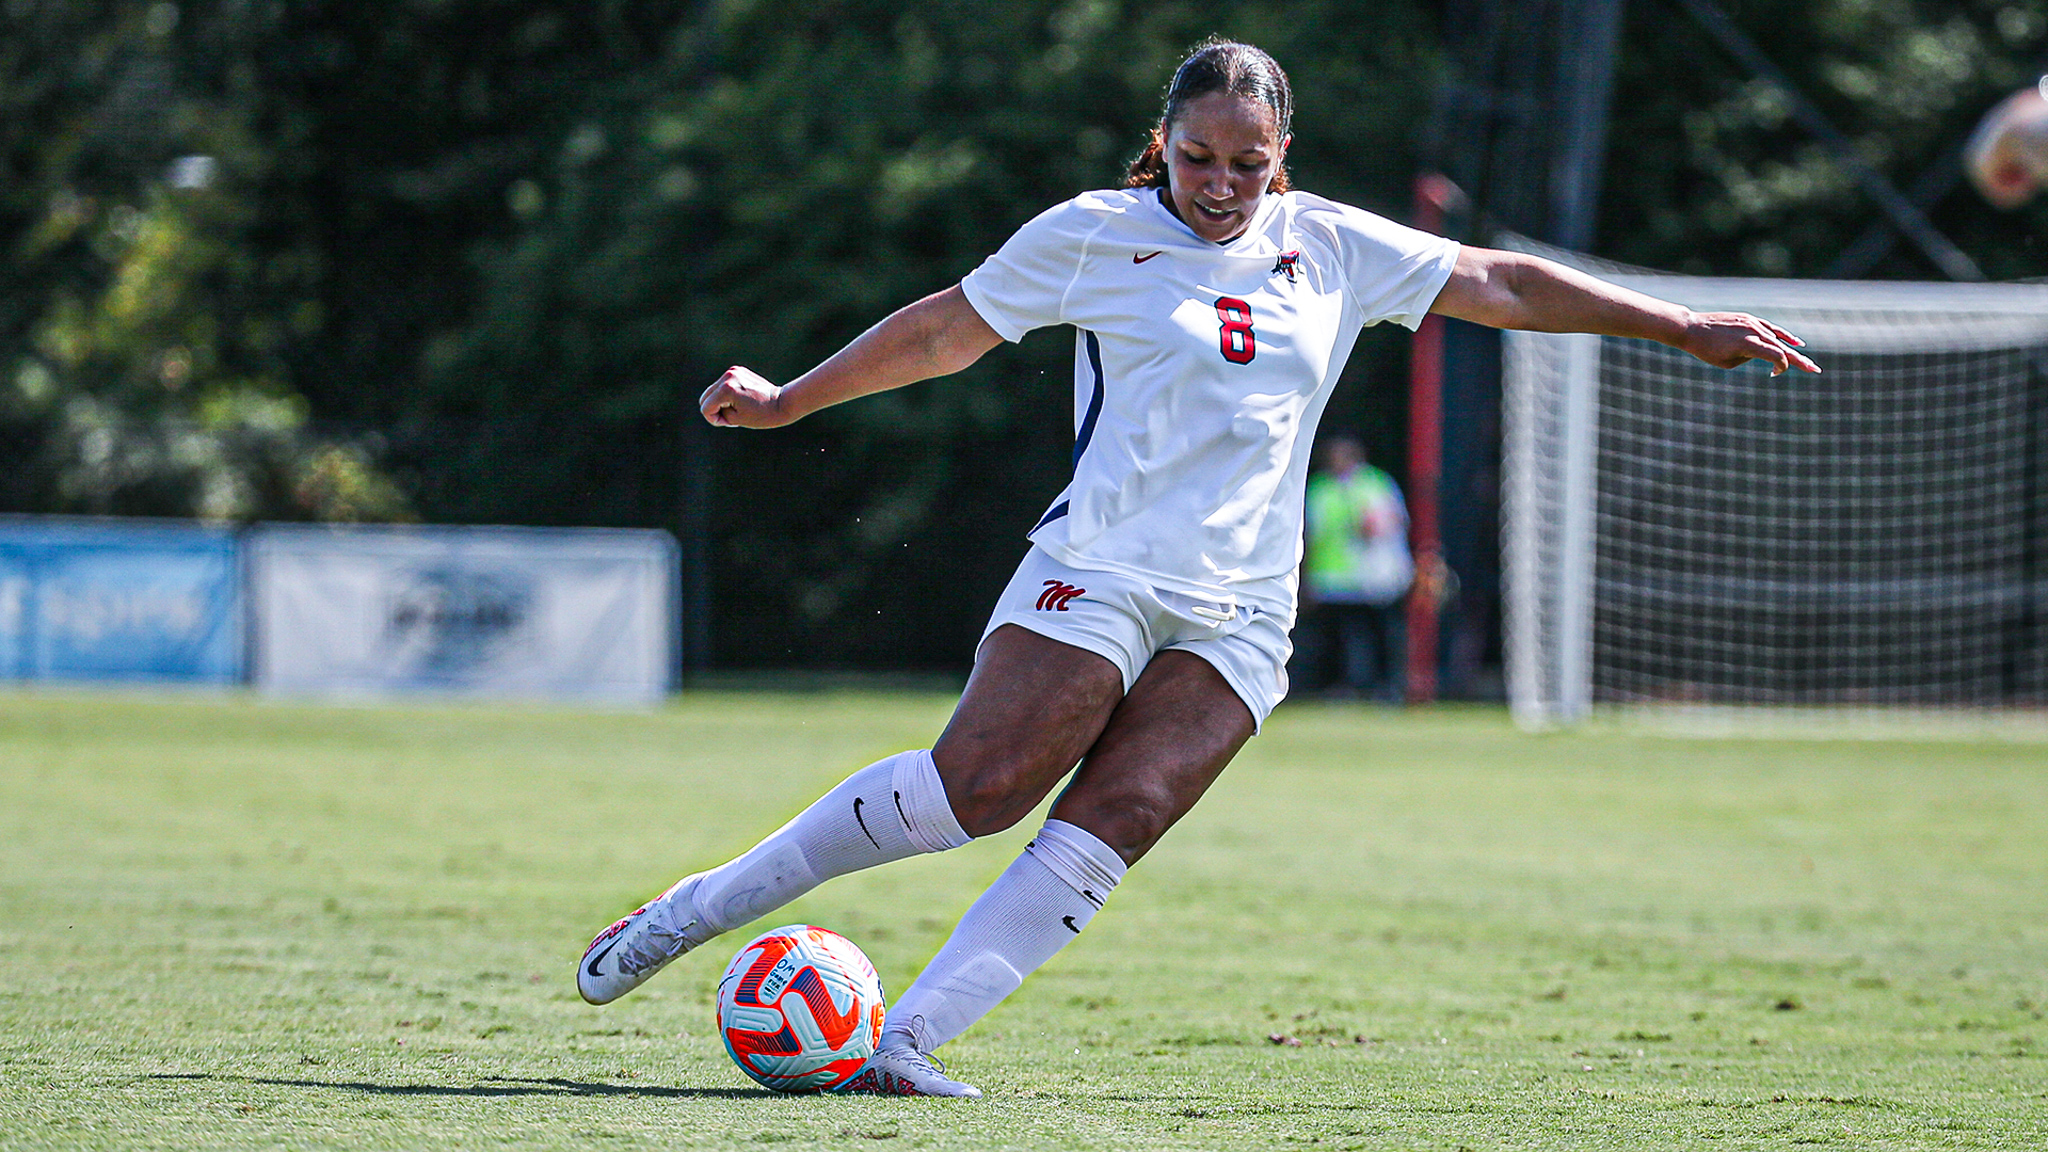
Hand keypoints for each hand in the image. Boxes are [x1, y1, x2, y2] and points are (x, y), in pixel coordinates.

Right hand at [699, 366, 791, 427]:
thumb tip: (709, 401)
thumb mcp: (734, 419)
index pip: (705, 408)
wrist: (781, 403)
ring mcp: (733, 371)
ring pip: (712, 390)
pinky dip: (727, 393)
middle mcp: (728, 377)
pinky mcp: (737, 370)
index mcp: (726, 389)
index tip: (730, 421)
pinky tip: (742, 397)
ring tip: (739, 405)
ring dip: (720, 401)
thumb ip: (717, 411)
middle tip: (733, 414)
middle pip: (705, 397)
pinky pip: (722, 385)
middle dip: (715, 408)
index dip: (715, 419)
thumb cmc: (760, 415)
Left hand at [1680, 311, 1821, 375]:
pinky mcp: (1748, 318)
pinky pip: (1770, 327)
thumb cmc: (1706, 350)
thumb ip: (1748, 357)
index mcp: (1748, 344)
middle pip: (1782, 347)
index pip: (1776, 356)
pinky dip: (1782, 334)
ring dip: (1792, 348)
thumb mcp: (1727, 362)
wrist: (1691, 328)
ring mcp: (1752, 322)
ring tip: (1805, 357)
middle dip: (1798, 360)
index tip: (1773, 374)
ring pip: (1777, 336)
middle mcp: (1753, 331)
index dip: (1782, 367)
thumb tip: (1760, 352)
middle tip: (1814, 369)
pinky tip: (1794, 341)